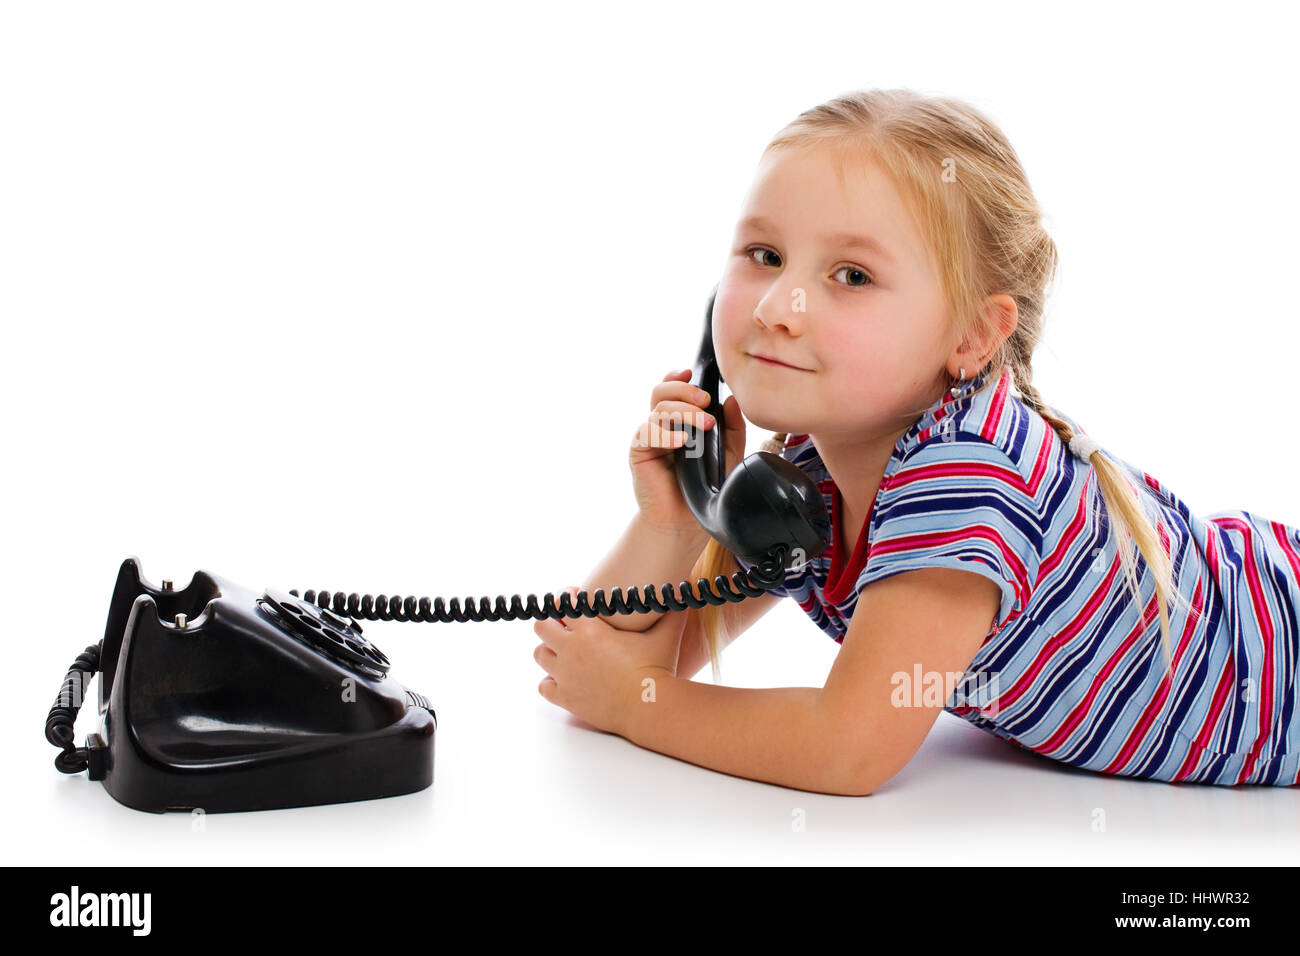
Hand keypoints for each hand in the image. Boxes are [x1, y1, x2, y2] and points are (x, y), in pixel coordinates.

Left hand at [533, 586, 680, 734]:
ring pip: (539, 654)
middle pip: (542, 626)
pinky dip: (550, 681)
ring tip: (565, 651)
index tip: (578, 598)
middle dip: (553, 622)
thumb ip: (670, 612)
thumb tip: (681, 593)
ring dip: (549, 650)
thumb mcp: (666, 636)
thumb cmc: (657, 670)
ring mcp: (565, 676)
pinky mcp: (565, 698)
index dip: (569, 597)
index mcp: (590, 631)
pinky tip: (565, 679)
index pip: (564, 603)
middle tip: (568, 625)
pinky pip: (544, 686)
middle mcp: (571, 650)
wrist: (649, 707)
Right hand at [629, 367, 747, 535]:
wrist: (686, 521)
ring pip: (658, 410)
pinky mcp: (639, 453)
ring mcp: (650, 437)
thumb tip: (731, 400)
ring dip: (683, 412)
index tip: (693, 373)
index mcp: (680, 419)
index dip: (679, 377)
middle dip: (684, 390)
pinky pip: (646, 433)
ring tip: (704, 424)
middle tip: (705, 400)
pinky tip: (681, 441)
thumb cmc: (705, 485)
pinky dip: (664, 434)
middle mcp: (662, 424)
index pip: (673, 389)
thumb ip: (732, 427)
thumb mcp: (729, 453)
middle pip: (662, 392)